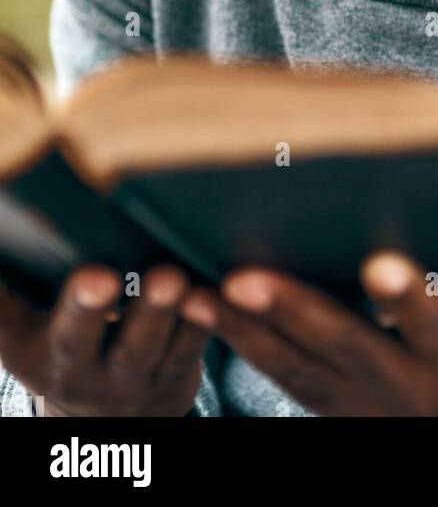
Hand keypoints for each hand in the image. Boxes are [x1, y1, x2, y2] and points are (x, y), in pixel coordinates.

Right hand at [0, 264, 209, 416]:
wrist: (111, 414)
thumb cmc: (68, 337)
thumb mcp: (28, 324)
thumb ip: (17, 287)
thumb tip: (7, 224)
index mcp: (27, 345)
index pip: (6, 319)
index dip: (3, 301)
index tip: (44, 270)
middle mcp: (70, 367)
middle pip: (74, 338)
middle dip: (85, 307)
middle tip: (98, 277)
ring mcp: (123, 379)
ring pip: (140, 347)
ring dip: (156, 312)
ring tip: (168, 278)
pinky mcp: (171, 376)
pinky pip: (189, 348)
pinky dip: (204, 316)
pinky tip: (216, 289)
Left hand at [180, 251, 437, 416]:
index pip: (437, 325)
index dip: (411, 298)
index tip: (382, 266)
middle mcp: (409, 386)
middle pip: (344, 347)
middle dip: (293, 311)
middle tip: (245, 277)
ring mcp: (365, 404)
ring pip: (295, 366)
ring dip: (241, 329)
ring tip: (192, 290)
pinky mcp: (333, 410)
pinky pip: (279, 377)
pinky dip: (237, 342)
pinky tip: (197, 308)